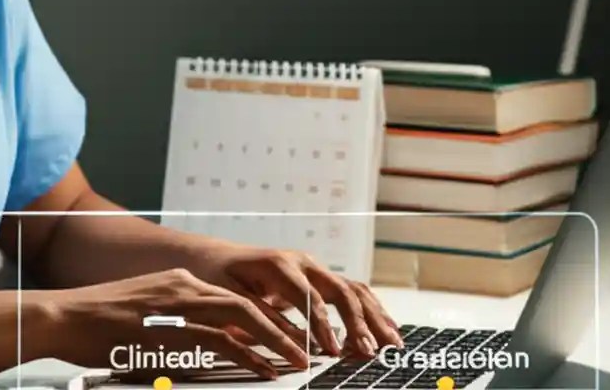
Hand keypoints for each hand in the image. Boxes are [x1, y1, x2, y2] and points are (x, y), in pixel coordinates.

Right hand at [50, 268, 310, 379]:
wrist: (62, 316)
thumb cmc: (97, 324)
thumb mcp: (146, 322)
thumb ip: (179, 332)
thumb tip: (210, 354)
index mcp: (179, 283)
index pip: (235, 298)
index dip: (268, 317)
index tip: (291, 336)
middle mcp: (182, 287)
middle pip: (247, 304)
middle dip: (283, 327)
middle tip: (307, 348)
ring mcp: (175, 304)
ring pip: (240, 318)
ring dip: (275, 340)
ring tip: (297, 360)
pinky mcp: (166, 326)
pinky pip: (218, 340)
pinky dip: (247, 355)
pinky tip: (264, 369)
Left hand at [210, 245, 403, 357]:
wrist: (215, 257)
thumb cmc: (218, 276)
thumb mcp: (231, 297)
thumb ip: (262, 318)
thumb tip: (294, 344)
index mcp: (280, 265)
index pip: (310, 298)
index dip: (323, 327)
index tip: (332, 353)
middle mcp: (303, 262)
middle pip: (341, 291)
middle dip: (359, 323)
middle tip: (370, 352)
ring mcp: (314, 268)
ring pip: (354, 289)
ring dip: (375, 317)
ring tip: (394, 344)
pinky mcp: (319, 278)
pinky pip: (351, 292)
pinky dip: (371, 312)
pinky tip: (386, 331)